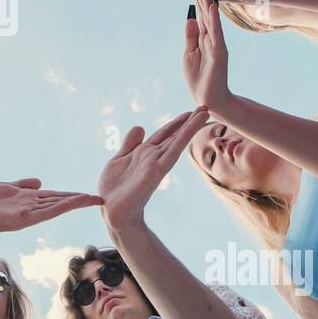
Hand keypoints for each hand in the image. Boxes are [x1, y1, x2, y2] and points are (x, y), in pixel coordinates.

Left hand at [0, 178, 101, 238]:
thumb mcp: (5, 187)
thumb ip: (22, 185)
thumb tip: (39, 181)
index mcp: (29, 200)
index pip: (55, 197)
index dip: (72, 196)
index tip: (89, 195)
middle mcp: (32, 207)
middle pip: (60, 202)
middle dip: (79, 201)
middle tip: (99, 199)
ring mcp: (28, 213)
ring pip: (56, 206)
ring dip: (74, 203)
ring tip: (92, 199)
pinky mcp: (22, 218)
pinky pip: (44, 211)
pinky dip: (59, 207)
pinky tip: (71, 203)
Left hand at [97, 109, 209, 229]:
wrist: (112, 211)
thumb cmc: (114, 189)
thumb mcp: (118, 160)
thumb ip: (129, 144)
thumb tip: (140, 127)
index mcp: (144, 153)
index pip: (164, 134)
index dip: (176, 123)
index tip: (190, 112)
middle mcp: (153, 157)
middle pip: (174, 135)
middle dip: (189, 121)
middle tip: (205, 107)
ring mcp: (156, 164)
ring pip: (176, 141)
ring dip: (190, 127)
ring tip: (204, 113)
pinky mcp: (155, 172)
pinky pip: (171, 153)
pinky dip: (181, 140)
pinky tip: (190, 129)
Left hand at [184, 0, 232, 110]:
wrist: (208, 98)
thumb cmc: (199, 78)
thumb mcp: (189, 53)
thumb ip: (190, 36)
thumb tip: (190, 18)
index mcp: (204, 38)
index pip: (200, 15)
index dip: (197, 0)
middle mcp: (212, 38)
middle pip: (206, 13)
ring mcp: (216, 44)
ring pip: (211, 19)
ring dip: (207, 2)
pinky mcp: (219, 52)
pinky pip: (216, 32)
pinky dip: (213, 19)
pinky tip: (211, 6)